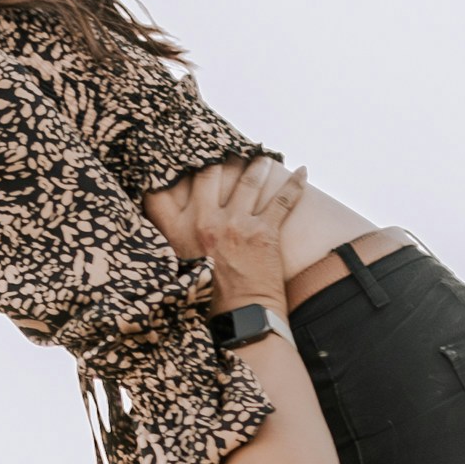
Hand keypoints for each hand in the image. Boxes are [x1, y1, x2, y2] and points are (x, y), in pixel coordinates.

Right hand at [148, 155, 308, 303]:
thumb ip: (172, 237)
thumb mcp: (176, 266)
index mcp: (176, 232)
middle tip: (223, 141)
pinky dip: (295, 184)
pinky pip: (283, 200)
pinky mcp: (265, 233)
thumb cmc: (206, 299)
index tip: (171, 151)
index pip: (161, 190)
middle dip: (216, 153)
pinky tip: (303, 171)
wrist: (241, 321)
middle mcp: (204, 222)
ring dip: (257, 164)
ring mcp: (236, 225)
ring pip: (248, 179)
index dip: (164, 166)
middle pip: (208, 171)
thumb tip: (170, 214)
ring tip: (262, 156)